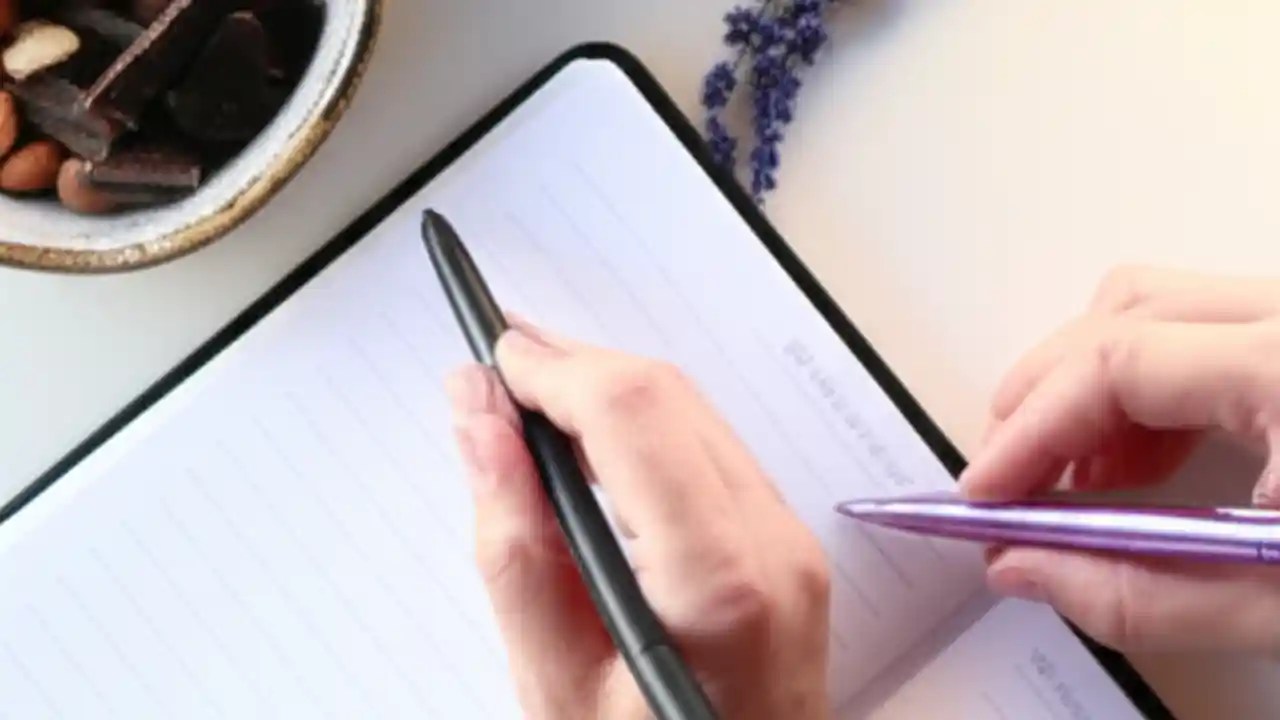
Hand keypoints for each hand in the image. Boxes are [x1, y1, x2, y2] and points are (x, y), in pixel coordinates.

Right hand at [445, 320, 830, 718]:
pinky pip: (711, 451)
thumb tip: (480, 422)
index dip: (553, 368)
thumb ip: (513, 541)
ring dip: (606, 392)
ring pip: (694, 412)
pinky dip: (642, 430)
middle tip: (494, 371)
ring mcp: (792, 544)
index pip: (633, 412)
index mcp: (722, 580)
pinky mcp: (786, 548)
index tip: (491, 361)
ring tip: (527, 399)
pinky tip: (588, 442)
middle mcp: (775, 544)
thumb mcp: (553, 682)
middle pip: (669, 397)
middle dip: (575, 367)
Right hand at [959, 265, 1279, 654]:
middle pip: (1123, 311)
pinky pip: (1198, 331)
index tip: (984, 495)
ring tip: (1076, 480)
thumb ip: (1143, 593)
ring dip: (1091, 388)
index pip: (1118, 364)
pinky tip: (1139, 463)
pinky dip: (1146, 389)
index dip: (1032, 431)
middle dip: (1045, 398)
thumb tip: (1019, 567)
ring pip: (1155, 308)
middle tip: (1009, 485)